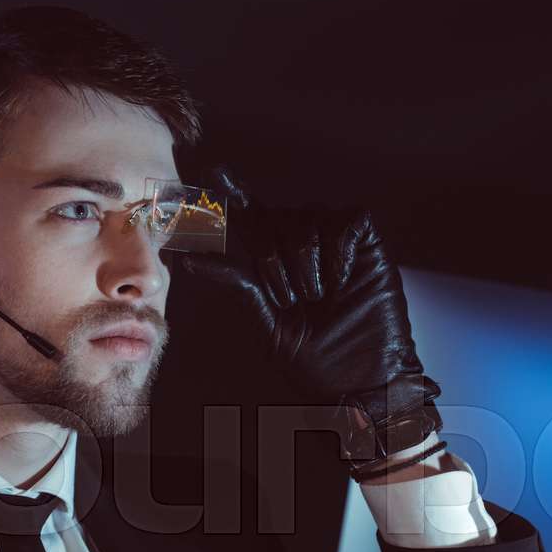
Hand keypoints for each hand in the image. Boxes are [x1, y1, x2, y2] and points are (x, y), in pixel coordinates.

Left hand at [173, 169, 441, 459]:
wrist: (358, 378)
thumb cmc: (314, 357)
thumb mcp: (264, 320)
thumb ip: (234, 282)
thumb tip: (185, 257)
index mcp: (273, 258)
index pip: (247, 215)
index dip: (229, 194)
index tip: (210, 173)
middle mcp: (302, 243)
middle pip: (275, 216)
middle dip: (271, 258)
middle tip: (289, 299)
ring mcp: (335, 241)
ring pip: (307, 218)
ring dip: (305, 261)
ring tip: (317, 297)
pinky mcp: (366, 242)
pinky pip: (344, 222)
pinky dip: (337, 252)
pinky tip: (340, 281)